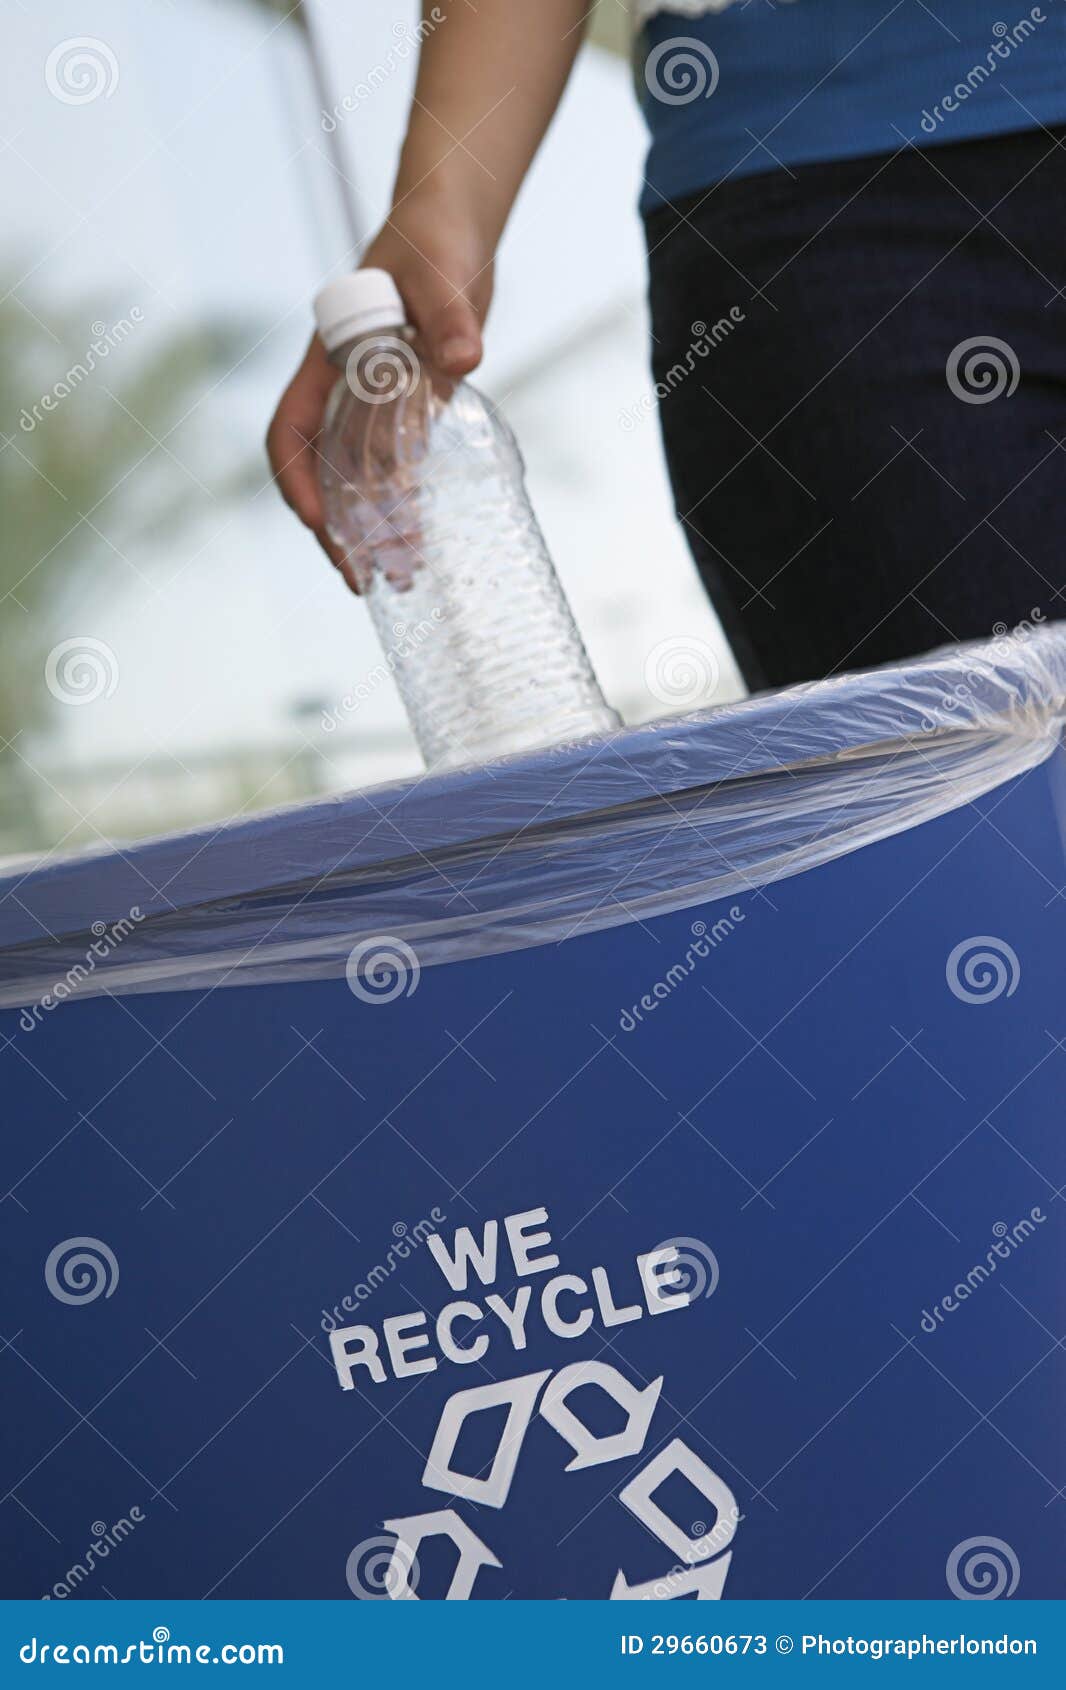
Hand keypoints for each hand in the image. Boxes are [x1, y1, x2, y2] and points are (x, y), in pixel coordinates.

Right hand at [266, 196, 494, 582]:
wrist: (454, 229)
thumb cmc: (434, 237)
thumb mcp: (441, 270)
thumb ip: (449, 313)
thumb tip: (465, 357)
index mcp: (328, 359)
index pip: (292, 428)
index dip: (299, 479)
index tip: (322, 521)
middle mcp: (343, 389)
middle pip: (323, 471)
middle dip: (338, 530)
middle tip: (362, 580)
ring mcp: (374, 403)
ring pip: (361, 481)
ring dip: (374, 530)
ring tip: (399, 578)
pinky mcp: (409, 409)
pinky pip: (399, 471)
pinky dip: (406, 508)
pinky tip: (419, 544)